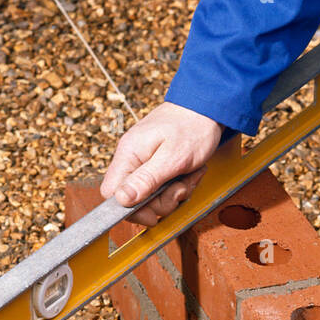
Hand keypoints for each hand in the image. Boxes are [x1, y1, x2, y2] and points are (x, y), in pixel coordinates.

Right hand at [100, 102, 222, 226]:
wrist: (208, 107)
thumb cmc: (192, 126)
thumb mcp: (172, 157)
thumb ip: (146, 179)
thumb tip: (121, 199)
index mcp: (128, 155)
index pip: (111, 194)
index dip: (131, 210)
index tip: (154, 212)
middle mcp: (131, 160)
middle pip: (134, 201)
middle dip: (162, 202)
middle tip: (180, 187)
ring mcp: (143, 163)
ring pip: (152, 198)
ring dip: (175, 193)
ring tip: (188, 175)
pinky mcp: (156, 166)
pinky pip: (163, 189)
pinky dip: (179, 186)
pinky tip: (189, 173)